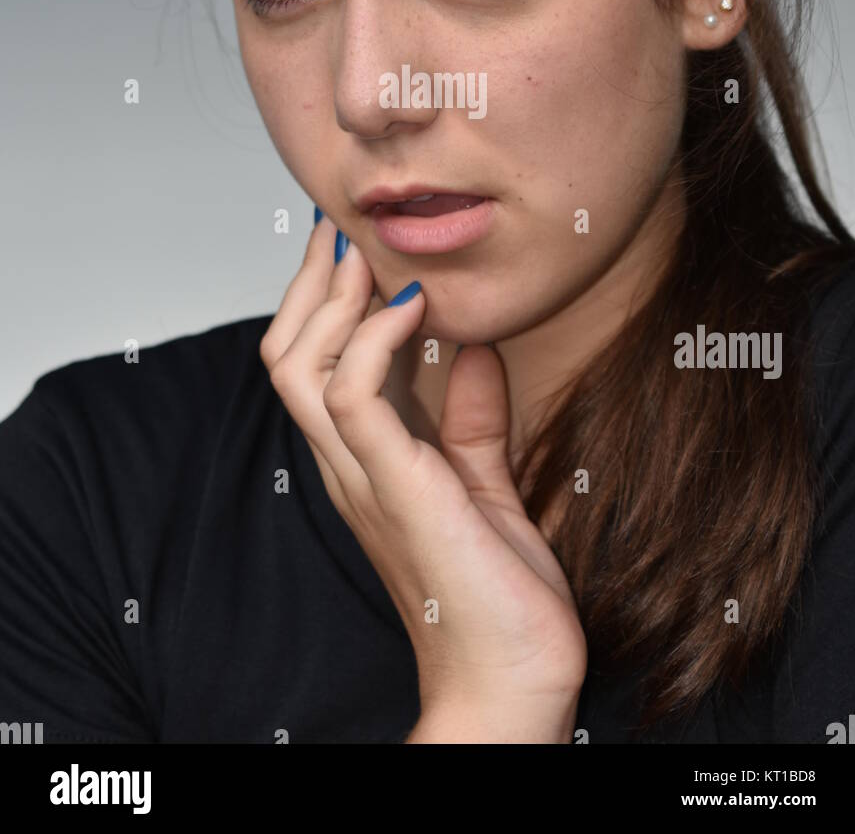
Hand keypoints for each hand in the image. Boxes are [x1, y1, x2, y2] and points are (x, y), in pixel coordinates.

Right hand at [259, 213, 586, 738]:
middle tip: (338, 228)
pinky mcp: (396, 487)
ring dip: (330, 298)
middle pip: (286, 354)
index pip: (309, 362)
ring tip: (366, 255)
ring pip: (301, 366)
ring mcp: (363, 477)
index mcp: (362, 460)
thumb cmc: (495, 593)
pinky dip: (374, 339)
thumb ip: (469, 419)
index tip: (348, 242)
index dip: (318, 298)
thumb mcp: (483, 481)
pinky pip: (354, 397)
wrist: (512, 681)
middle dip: (307, 283)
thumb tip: (473, 350)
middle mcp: (347, 464)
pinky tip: (413, 308)